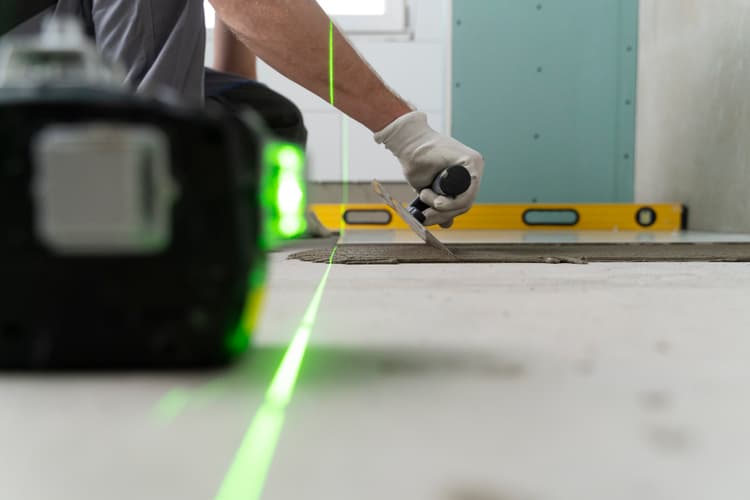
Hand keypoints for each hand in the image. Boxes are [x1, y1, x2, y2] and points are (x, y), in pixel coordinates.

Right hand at [374, 111, 483, 226]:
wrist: (408, 144)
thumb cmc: (415, 163)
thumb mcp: (428, 192)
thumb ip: (439, 206)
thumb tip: (448, 225)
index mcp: (464, 179)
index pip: (462, 204)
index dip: (445, 214)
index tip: (427, 218)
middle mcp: (472, 172)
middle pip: (466, 204)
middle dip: (443, 214)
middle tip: (425, 216)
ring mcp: (475, 166)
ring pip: (466, 201)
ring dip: (442, 207)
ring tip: (425, 196)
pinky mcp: (472, 161)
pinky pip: (466, 193)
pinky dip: (448, 201)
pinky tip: (432, 196)